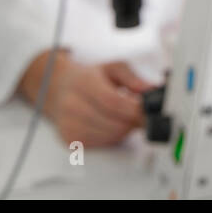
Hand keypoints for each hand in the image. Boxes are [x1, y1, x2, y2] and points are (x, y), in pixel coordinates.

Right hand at [18, 50, 150, 146]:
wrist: (58, 89)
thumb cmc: (89, 78)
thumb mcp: (113, 68)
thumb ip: (134, 79)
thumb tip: (152, 91)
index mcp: (83, 83)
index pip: (112, 102)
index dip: (134, 109)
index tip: (149, 110)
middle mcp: (72, 105)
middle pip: (114, 123)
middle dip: (135, 121)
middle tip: (144, 115)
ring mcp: (69, 125)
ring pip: (110, 136)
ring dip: (126, 130)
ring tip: (126, 117)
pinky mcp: (69, 140)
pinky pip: (102, 144)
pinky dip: (114, 137)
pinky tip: (113, 124)